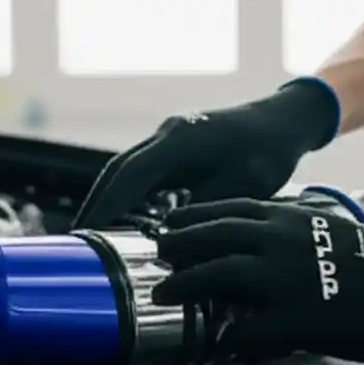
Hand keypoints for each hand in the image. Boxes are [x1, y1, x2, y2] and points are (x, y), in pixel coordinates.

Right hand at [74, 78, 339, 227]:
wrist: (284, 121)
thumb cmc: (268, 150)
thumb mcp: (243, 185)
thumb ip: (205, 209)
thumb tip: (175, 240)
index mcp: (179, 141)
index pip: (128, 176)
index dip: (105, 206)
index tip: (88, 235)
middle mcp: (166, 135)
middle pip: (117, 171)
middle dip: (96, 205)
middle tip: (79, 243)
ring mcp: (169, 138)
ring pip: (126, 171)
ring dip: (109, 200)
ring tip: (96, 237)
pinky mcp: (175, 147)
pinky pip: (143, 172)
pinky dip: (129, 196)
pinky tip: (127, 222)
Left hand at [152, 200, 363, 362]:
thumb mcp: (326, 230)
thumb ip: (289, 233)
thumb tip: (258, 245)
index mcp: (287, 217)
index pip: (223, 211)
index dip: (189, 220)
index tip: (167, 228)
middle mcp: (279, 240)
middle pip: (208, 238)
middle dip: (176, 248)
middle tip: (157, 260)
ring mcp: (285, 278)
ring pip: (216, 275)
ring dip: (185, 285)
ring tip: (166, 293)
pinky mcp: (297, 318)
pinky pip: (245, 330)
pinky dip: (224, 337)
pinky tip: (214, 344)